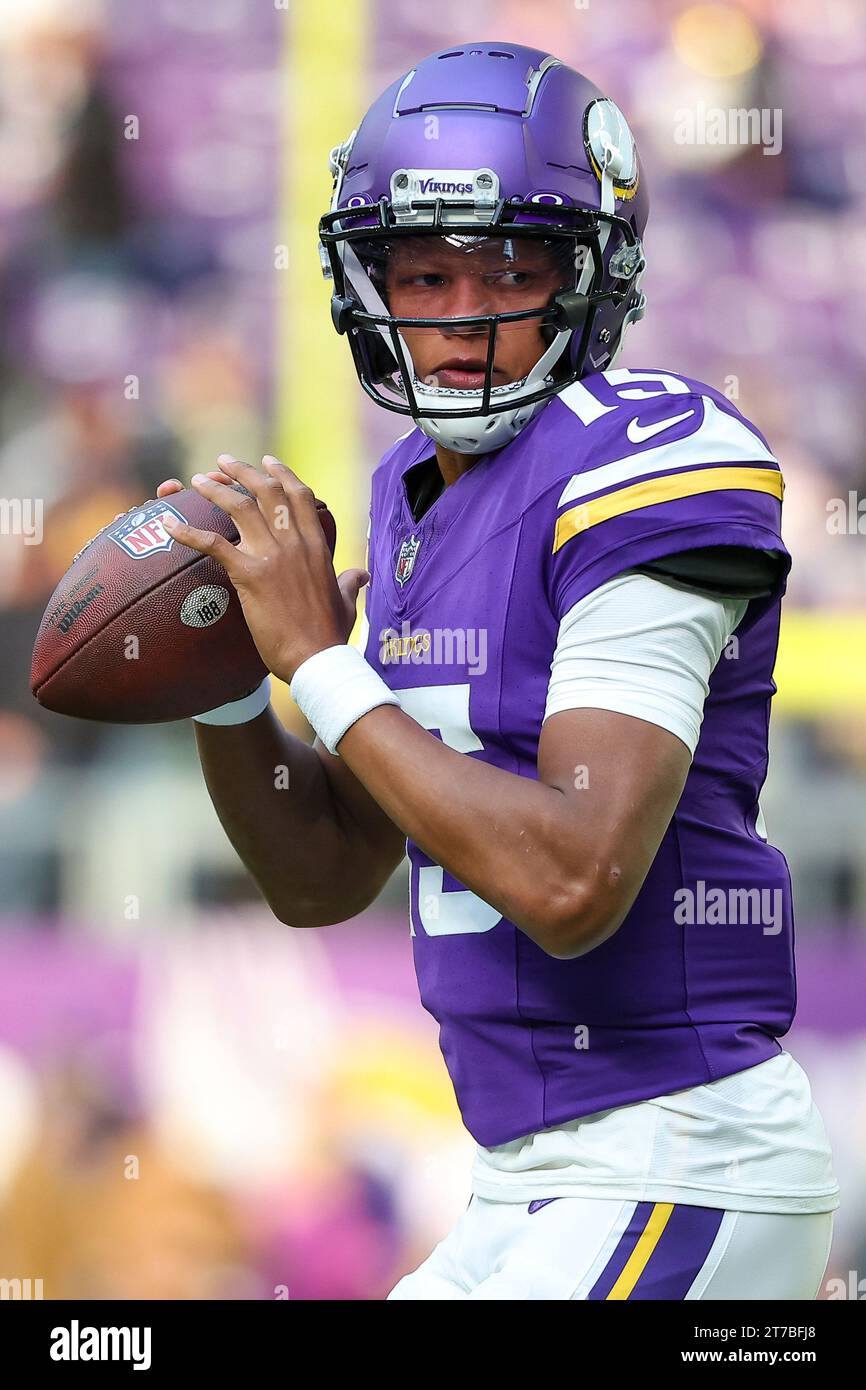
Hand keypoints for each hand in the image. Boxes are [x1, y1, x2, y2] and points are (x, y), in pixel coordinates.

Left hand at [160, 454, 368, 682]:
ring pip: (240, 507)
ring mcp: (272, 557)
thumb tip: (362, 575)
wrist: (317, 659)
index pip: (300, 497)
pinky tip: (168, 525)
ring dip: (216, 489)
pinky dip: (188, 532)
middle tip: (223, 462)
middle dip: (244, 471)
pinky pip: (213, 544)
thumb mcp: (347, 603)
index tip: (268, 461)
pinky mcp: (249, 576)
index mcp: (317, 547)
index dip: (282, 474)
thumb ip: (351, 583)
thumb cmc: (331, 636)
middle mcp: (295, 543)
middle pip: (268, 492)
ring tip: (197, 480)